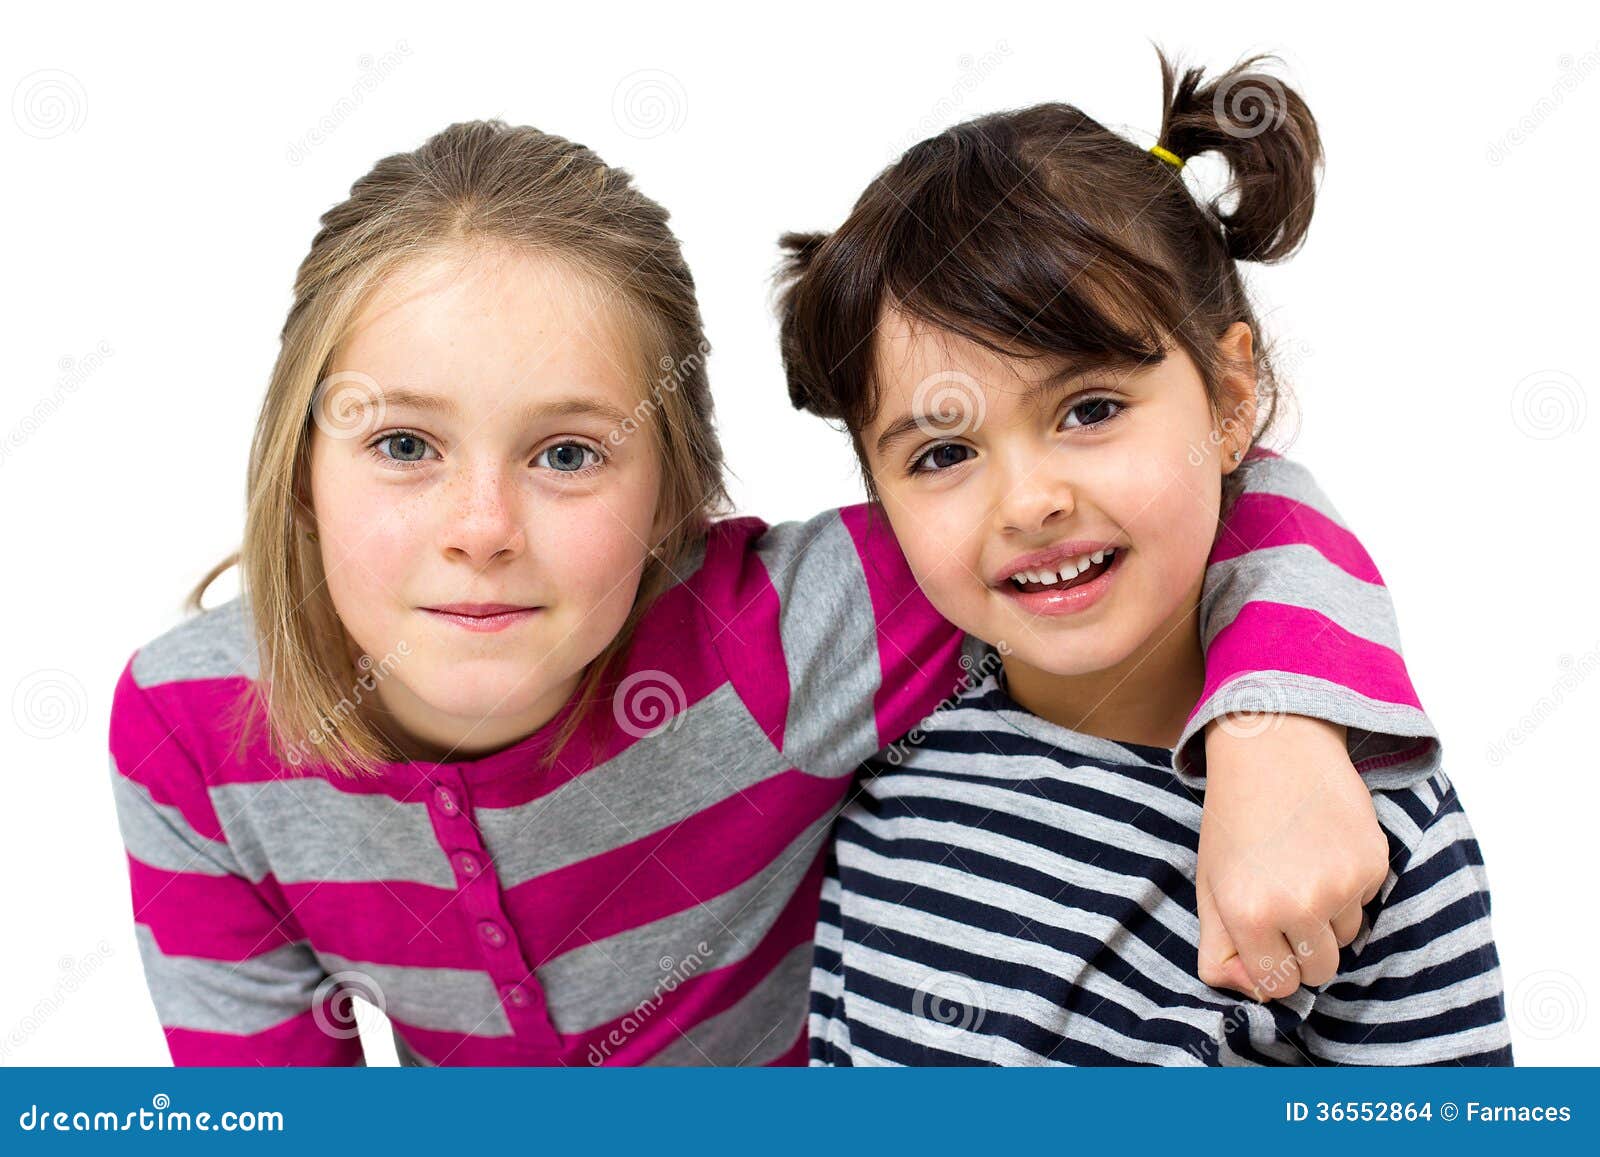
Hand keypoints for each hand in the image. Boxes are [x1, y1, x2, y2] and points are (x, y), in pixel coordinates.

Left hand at [1194, 715, 1390, 1000]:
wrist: (1273, 746)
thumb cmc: (1234, 818)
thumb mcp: (1209, 885)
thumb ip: (1218, 950)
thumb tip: (1255, 991)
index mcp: (1247, 913)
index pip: (1277, 985)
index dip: (1270, 964)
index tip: (1262, 936)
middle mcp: (1297, 905)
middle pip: (1318, 972)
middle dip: (1301, 949)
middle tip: (1282, 900)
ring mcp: (1341, 886)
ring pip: (1345, 940)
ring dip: (1326, 918)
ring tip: (1300, 867)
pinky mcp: (1373, 865)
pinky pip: (1365, 905)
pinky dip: (1348, 889)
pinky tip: (1322, 849)